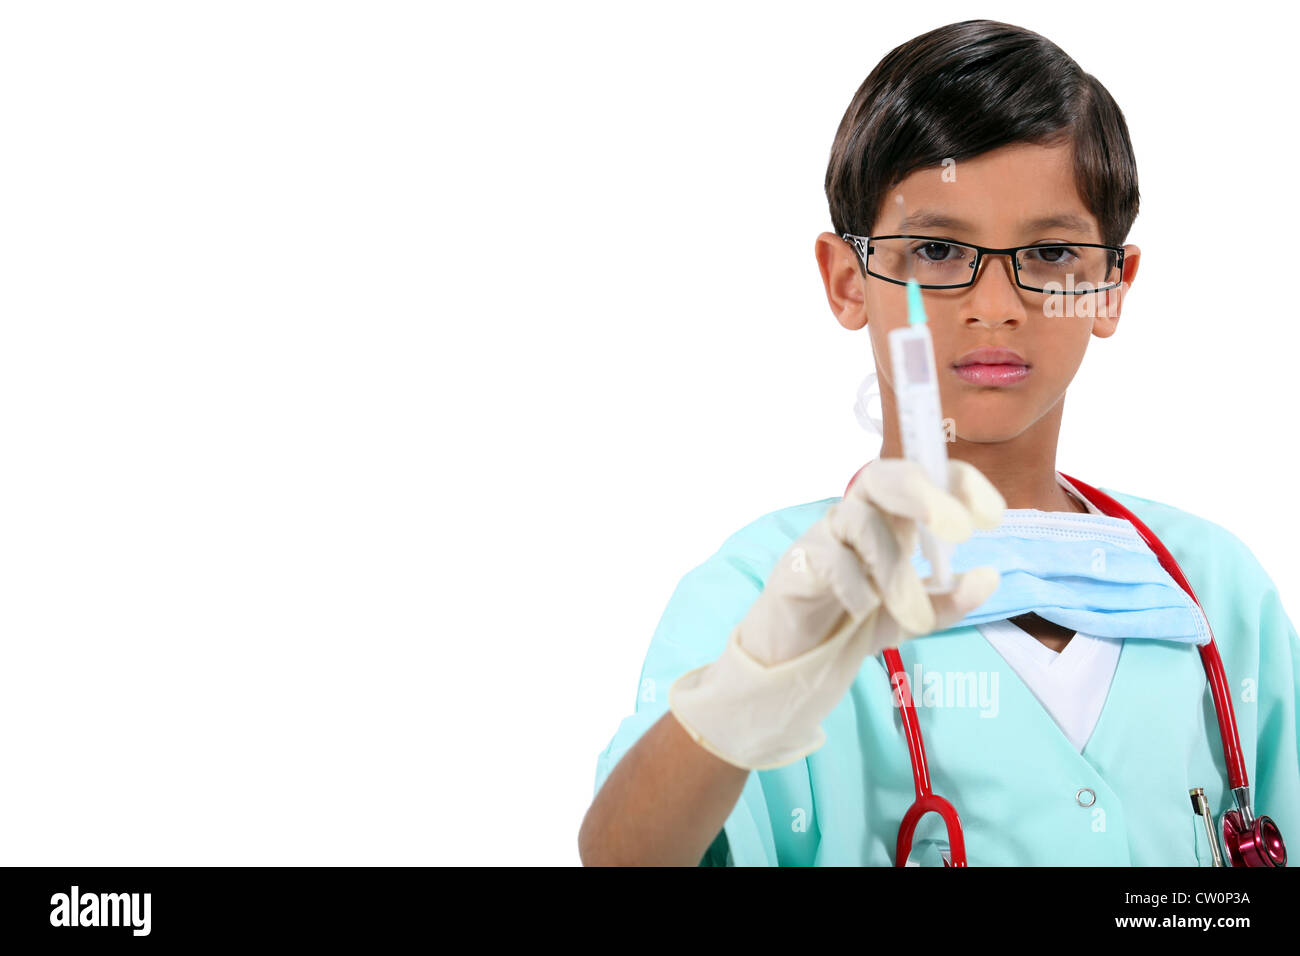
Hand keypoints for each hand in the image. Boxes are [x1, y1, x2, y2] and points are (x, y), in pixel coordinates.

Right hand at [740, 457, 1005, 665]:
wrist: (798, 657)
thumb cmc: (855, 621)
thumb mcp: (915, 616)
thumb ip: (950, 600)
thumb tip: (990, 576)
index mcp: (893, 519)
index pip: (925, 478)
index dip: (958, 484)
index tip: (993, 517)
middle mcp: (859, 516)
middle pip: (884, 476)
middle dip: (925, 493)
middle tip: (960, 529)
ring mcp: (825, 536)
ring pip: (860, 522)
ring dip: (895, 571)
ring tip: (915, 617)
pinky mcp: (798, 562)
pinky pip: (829, 557)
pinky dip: (855, 585)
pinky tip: (865, 610)